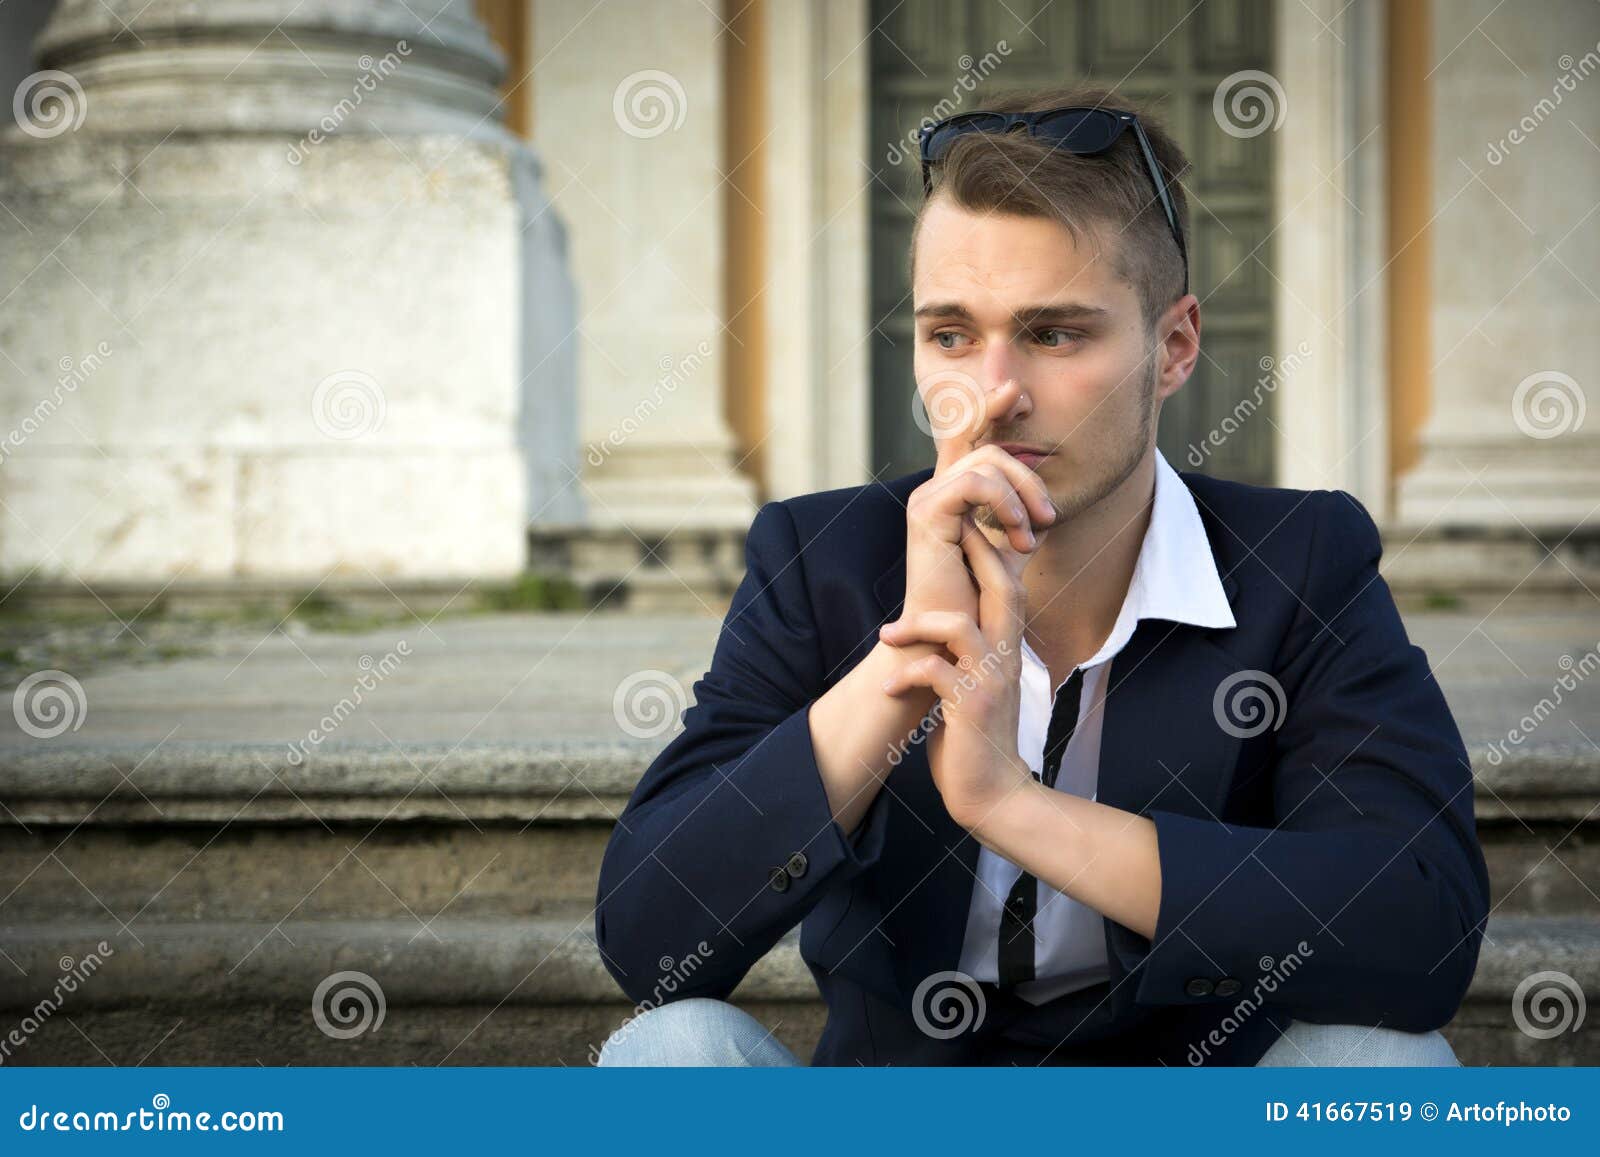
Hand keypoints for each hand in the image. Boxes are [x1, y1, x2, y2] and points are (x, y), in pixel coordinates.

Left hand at [879, 504, 1044, 830]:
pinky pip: (934, 673)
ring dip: (917, 624)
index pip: (1007, 586)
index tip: (962, 528)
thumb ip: (965, 654)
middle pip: (1003, 588)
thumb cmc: (975, 739)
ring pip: (959, 626)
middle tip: (945, 535)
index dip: (989, 552)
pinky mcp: (971, 707)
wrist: (993, 795)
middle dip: (973, 555)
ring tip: (887, 636)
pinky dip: (904, 676)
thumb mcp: (976, 685)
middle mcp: (1006, 657)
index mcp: (1007, 648)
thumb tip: (936, 627)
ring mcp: (991, 681)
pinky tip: (889, 691)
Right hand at [901, 377, 1054, 624]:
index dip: (991, 405)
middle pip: (989, 445)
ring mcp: (926, 498)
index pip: (968, 433)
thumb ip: (1020, 523)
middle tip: (1048, 518)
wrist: (947, 643)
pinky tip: (1017, 536)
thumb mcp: (1007, 555)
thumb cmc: (976, 605)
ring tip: (1031, 535)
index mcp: (951, 494)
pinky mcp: (927, 513)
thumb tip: (1044, 504)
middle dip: (1029, 475)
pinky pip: (976, 481)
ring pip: (987, 459)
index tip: (1019, 394)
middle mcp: (934, 489)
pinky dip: (1006, 504)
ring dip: (1022, 494)